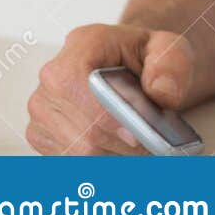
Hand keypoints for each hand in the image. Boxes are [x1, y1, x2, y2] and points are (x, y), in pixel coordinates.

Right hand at [25, 23, 196, 155]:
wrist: (131, 67)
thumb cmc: (147, 57)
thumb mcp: (170, 46)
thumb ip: (171, 62)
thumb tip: (162, 92)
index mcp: (81, 46)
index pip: (78, 87)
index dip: (105, 117)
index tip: (137, 137)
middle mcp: (52, 79)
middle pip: (82, 132)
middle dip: (122, 148)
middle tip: (156, 156)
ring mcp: (43, 111)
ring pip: (78, 154)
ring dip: (115, 161)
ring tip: (147, 160)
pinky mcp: (44, 137)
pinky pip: (71, 164)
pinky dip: (102, 167)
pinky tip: (128, 163)